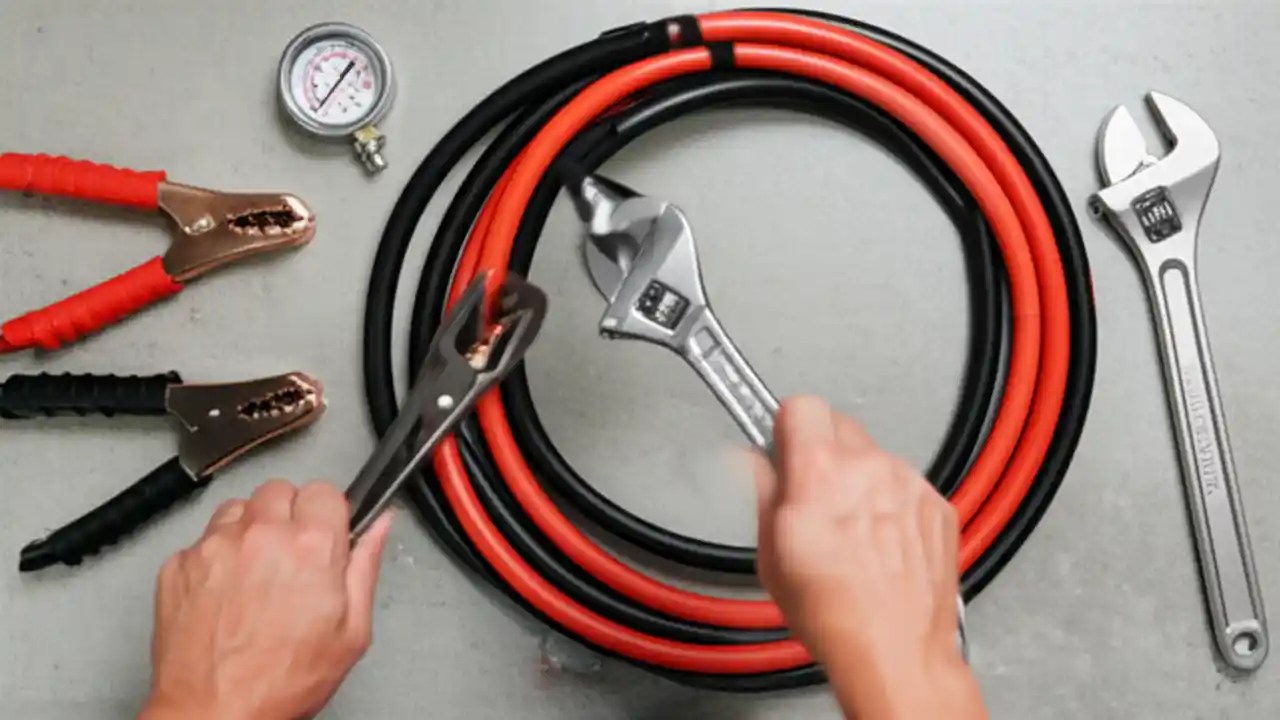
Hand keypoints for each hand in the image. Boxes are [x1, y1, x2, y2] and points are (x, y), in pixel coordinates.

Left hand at [139, 480, 392, 719]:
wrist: (214, 714)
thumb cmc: (281, 682)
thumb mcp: (351, 632)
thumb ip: (366, 567)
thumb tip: (380, 526)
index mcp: (312, 546)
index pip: (324, 491)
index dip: (328, 515)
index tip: (325, 536)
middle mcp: (262, 534)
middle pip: (280, 491)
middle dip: (289, 515)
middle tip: (291, 557)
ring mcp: (215, 546)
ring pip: (239, 508)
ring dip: (250, 528)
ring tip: (256, 573)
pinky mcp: (179, 564)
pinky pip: (202, 540)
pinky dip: (216, 557)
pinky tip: (225, 593)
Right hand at [754, 396, 984, 719]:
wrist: (897, 650)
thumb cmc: (835, 613)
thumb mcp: (770, 553)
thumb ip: (762, 492)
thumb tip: (753, 461)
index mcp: (821, 471)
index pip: (801, 405)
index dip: (786, 425)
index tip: (781, 443)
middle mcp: (870, 467)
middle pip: (838, 425)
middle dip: (821, 451)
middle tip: (810, 492)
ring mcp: (910, 484)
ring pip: (874, 456)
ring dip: (858, 479)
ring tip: (848, 531)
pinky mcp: (937, 505)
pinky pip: (905, 485)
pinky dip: (891, 504)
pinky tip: (879, 544)